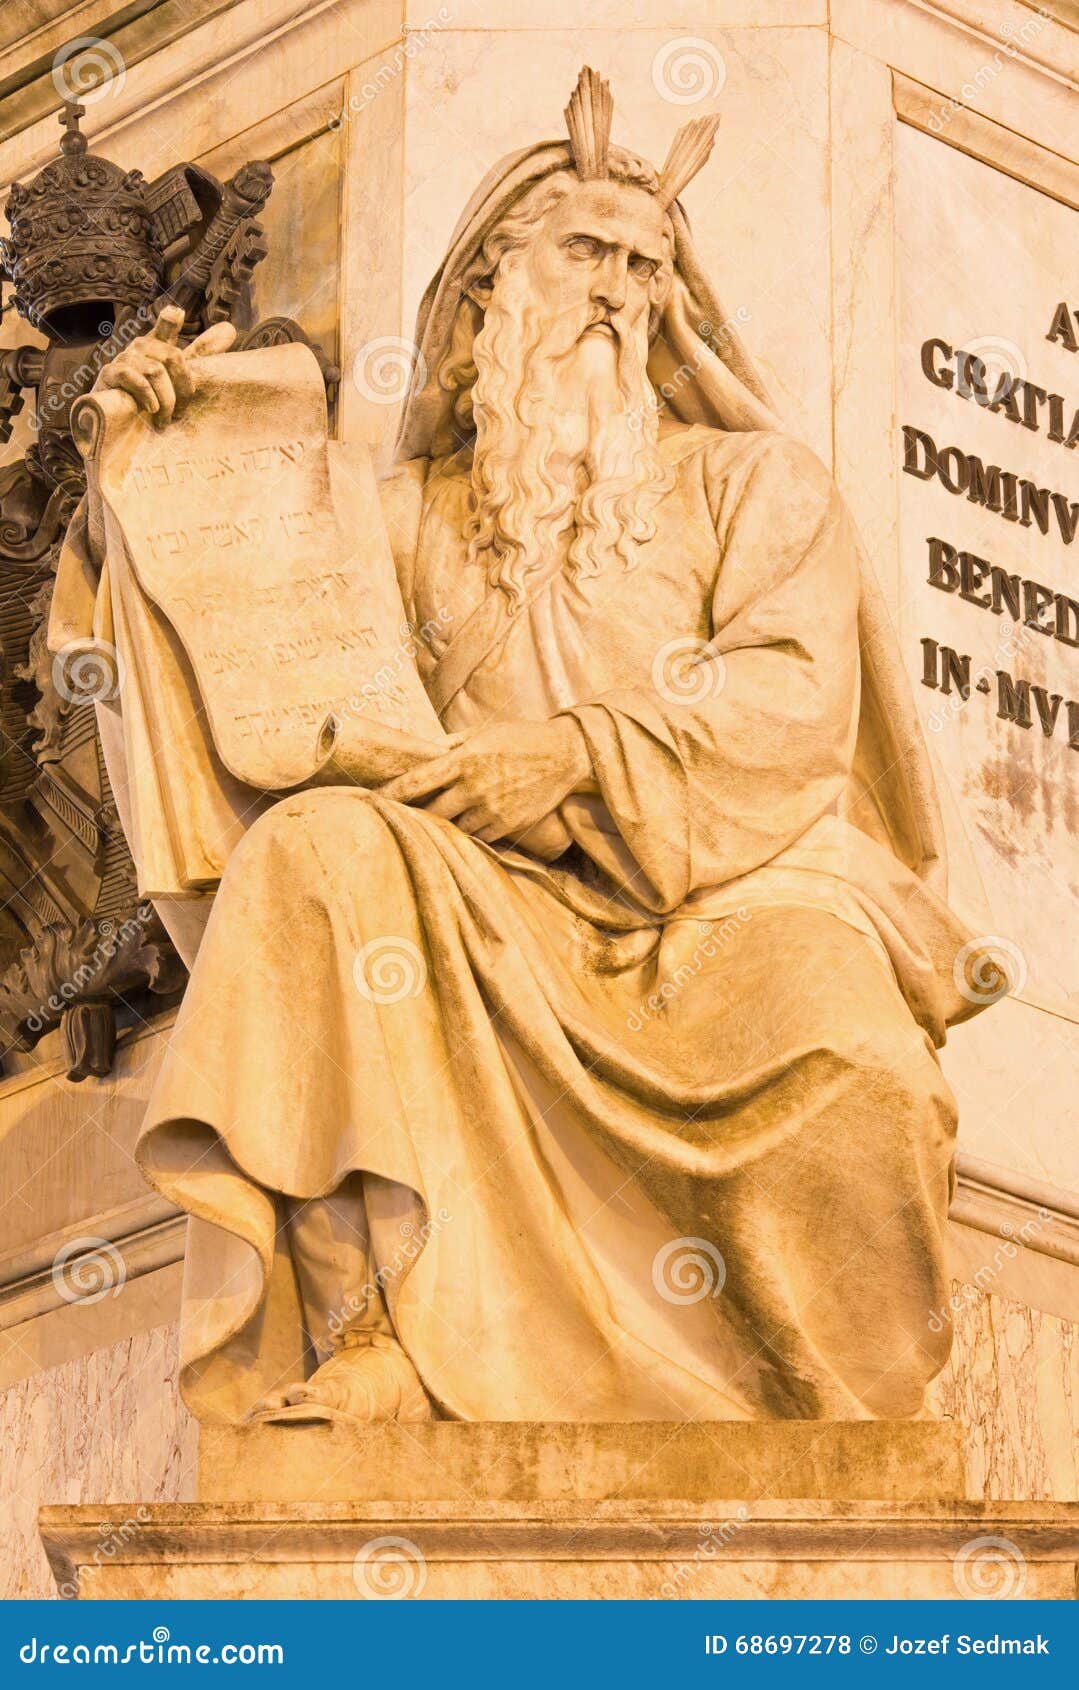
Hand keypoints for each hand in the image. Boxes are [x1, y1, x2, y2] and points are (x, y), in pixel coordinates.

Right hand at [94, 304, 236, 427]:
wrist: (112, 418)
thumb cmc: (148, 396)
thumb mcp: (176, 375)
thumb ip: (200, 354)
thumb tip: (231, 329)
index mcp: (158, 346)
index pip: (167, 327)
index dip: (171, 322)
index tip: (178, 315)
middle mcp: (141, 347)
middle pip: (172, 357)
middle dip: (183, 389)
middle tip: (180, 413)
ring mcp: (125, 358)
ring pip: (156, 372)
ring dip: (166, 400)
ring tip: (164, 419)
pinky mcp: (111, 373)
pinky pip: (135, 379)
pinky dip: (147, 396)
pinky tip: (151, 409)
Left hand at [378, 717, 590, 844]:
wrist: (564, 755)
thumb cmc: (519, 738)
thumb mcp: (482, 732)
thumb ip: (449, 745)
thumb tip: (418, 752)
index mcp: (463, 759)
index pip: (417, 781)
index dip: (391, 794)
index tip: (372, 800)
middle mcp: (474, 786)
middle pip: (431, 812)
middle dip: (416, 815)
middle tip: (403, 817)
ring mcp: (491, 808)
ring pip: (454, 827)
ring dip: (445, 825)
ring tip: (438, 821)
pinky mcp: (507, 825)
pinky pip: (478, 836)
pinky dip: (469, 832)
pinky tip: (469, 823)